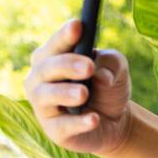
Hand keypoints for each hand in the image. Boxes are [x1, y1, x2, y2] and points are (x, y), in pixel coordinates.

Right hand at [23, 18, 133, 157]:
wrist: (116, 121)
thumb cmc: (107, 87)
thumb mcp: (116, 69)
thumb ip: (111, 63)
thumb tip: (101, 76)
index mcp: (52, 57)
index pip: (55, 44)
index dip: (64, 35)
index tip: (78, 25)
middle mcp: (40, 80)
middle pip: (47, 68)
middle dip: (67, 65)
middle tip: (89, 67)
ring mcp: (44, 106)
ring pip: (46, 96)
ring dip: (65, 93)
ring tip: (84, 93)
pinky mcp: (54, 131)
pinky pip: (63, 126)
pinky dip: (78, 123)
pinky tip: (93, 119)